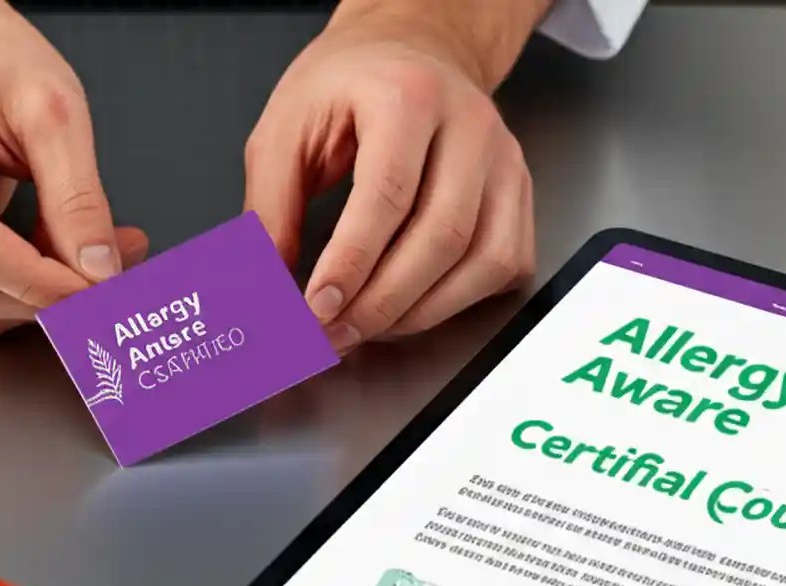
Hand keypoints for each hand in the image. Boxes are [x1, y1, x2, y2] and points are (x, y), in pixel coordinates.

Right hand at [0, 0, 144, 337]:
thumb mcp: (52, 108)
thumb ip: (77, 194)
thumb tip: (98, 270)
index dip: (39, 281)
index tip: (100, 287)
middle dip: (51, 293)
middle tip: (118, 264)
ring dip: (37, 297)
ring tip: (89, 252)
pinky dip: (16, 292)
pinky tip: (51, 256)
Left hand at [244, 0, 548, 352]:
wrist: (409, 52)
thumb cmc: (347, 86)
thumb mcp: (285, 129)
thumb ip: (270, 208)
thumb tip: (266, 287)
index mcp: (408, 97)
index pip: (387, 194)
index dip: (352, 262)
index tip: (317, 307)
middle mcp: (471, 126)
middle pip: (441, 236)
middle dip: (381, 303)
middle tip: (332, 333)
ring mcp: (505, 161)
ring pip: (483, 260)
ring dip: (420, 312)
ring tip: (364, 327)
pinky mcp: (519, 193)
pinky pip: (504, 265)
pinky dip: (459, 302)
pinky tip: (411, 306)